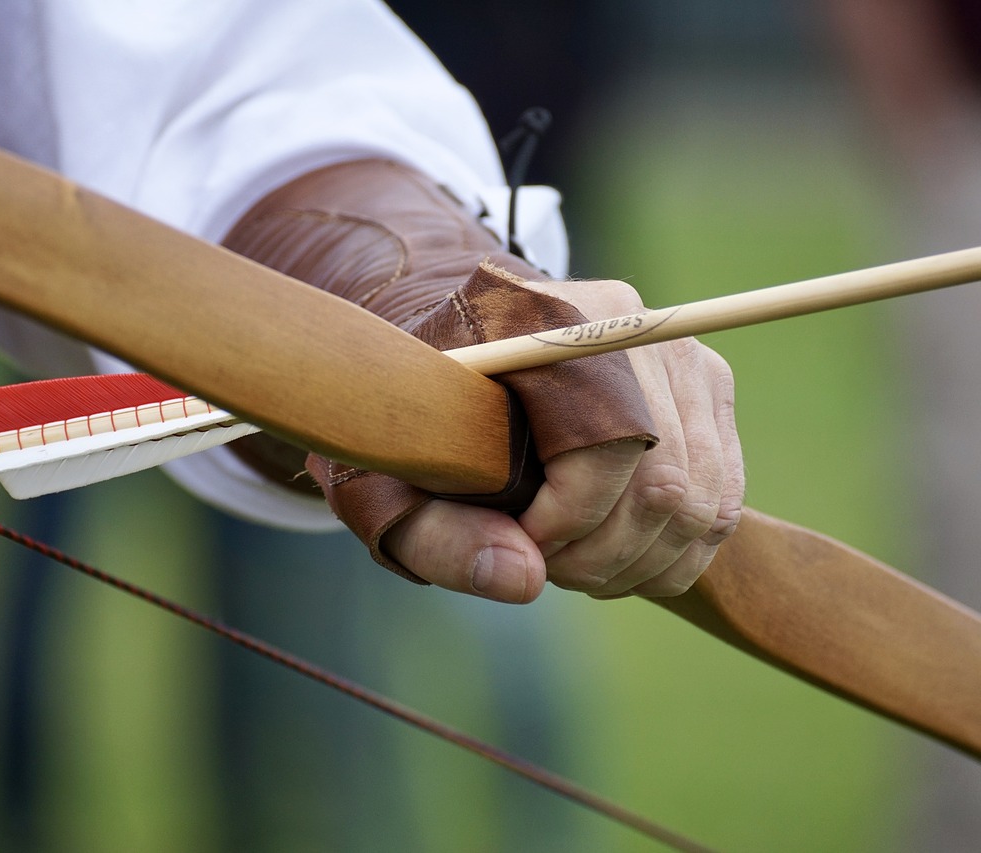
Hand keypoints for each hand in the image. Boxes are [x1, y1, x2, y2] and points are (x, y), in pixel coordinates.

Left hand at [383, 280, 743, 602]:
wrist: (457, 365)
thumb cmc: (418, 426)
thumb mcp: (389, 485)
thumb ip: (440, 536)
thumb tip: (525, 582)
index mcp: (545, 320)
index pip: (602, 448)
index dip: (567, 525)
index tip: (520, 543)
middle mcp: (628, 320)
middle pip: (665, 483)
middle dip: (604, 557)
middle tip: (546, 568)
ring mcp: (679, 352)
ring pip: (701, 502)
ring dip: (640, 564)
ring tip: (573, 565)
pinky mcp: (708, 386)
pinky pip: (721, 500)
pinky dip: (674, 553)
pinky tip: (614, 558)